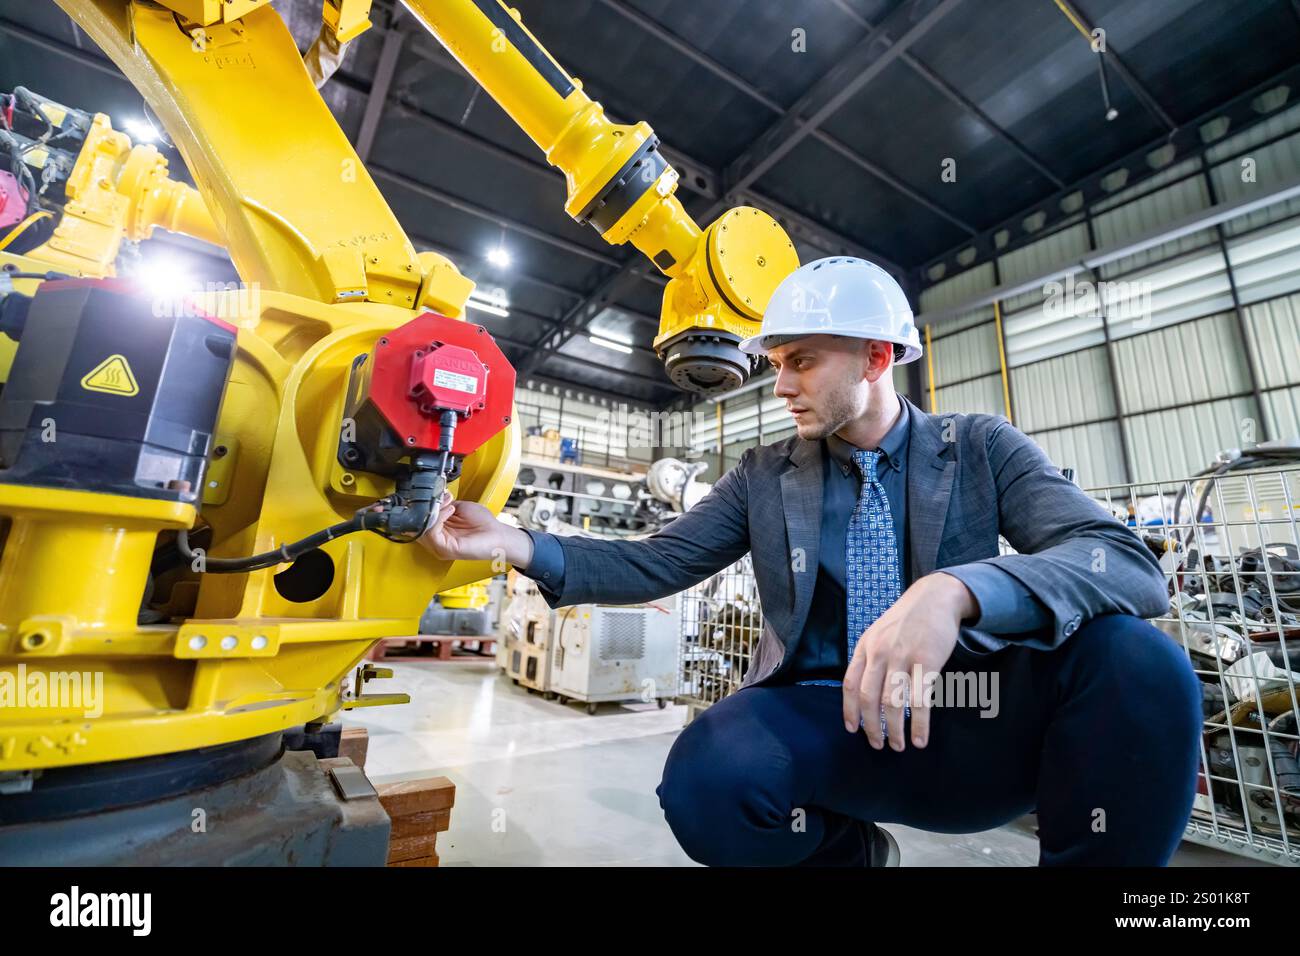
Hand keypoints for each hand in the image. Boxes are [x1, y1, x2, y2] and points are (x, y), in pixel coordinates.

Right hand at [418, 492, 532, 566]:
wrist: (499, 534)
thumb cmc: (484, 524)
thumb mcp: (459, 507)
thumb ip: (443, 505)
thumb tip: (434, 497)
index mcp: (438, 531)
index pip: (418, 520)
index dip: (423, 505)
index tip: (433, 494)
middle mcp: (436, 541)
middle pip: (416, 524)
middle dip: (427, 507)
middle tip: (441, 499)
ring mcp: (439, 547)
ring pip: (422, 528)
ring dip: (434, 511)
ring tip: (449, 505)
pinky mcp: (445, 549)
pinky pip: (432, 533)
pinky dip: (439, 518)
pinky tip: (451, 511)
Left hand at [841, 572, 976, 751]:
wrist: (935, 597)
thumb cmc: (907, 620)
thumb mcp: (879, 633)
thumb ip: (871, 658)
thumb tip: (864, 692)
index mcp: (865, 647)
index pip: (849, 684)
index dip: (849, 710)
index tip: (852, 730)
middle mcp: (880, 652)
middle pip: (868, 698)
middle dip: (871, 726)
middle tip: (877, 744)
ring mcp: (903, 656)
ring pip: (892, 703)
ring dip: (894, 730)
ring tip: (898, 746)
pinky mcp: (927, 661)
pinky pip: (919, 700)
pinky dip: (919, 724)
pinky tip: (920, 739)